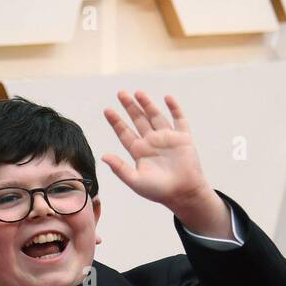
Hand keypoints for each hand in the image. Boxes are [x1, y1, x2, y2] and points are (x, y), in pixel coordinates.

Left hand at [100, 90, 210, 211]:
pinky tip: (167, 98)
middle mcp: (151, 142)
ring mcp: (167, 138)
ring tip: (138, 92)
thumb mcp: (135, 181)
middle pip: (138, 120)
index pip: (124, 133)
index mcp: (139, 152)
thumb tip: (103, 156)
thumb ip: (119, 168)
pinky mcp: (183, 138)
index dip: (116, 121)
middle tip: (120, 93)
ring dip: (147, 104)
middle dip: (129, 107)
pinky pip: (179, 119)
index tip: (107, 110)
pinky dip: (174, 108)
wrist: (183, 194)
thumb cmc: (158, 191)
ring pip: (155, 116)